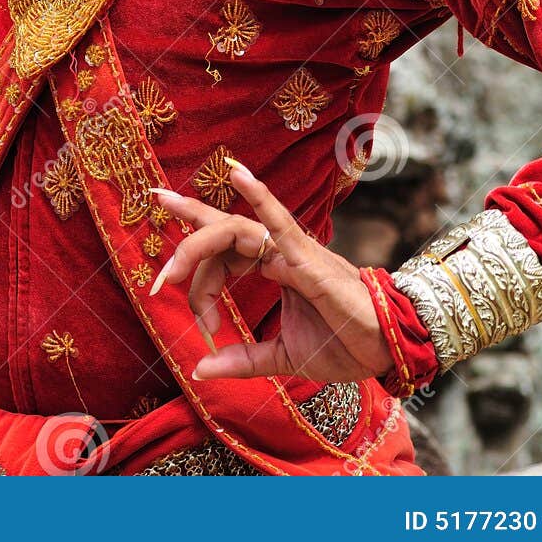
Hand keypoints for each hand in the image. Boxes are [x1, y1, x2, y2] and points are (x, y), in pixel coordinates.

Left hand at [150, 159, 391, 383]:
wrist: (386, 349)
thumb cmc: (344, 343)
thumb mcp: (282, 357)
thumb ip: (242, 360)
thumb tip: (199, 370)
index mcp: (271, 267)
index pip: (221, 261)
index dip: (199, 289)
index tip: (202, 329)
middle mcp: (277, 251)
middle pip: (219, 238)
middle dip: (182, 247)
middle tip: (155, 280)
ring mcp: (291, 250)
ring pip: (234, 230)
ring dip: (198, 241)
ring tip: (170, 263)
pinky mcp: (306, 258)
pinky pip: (277, 221)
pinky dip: (257, 195)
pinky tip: (236, 172)